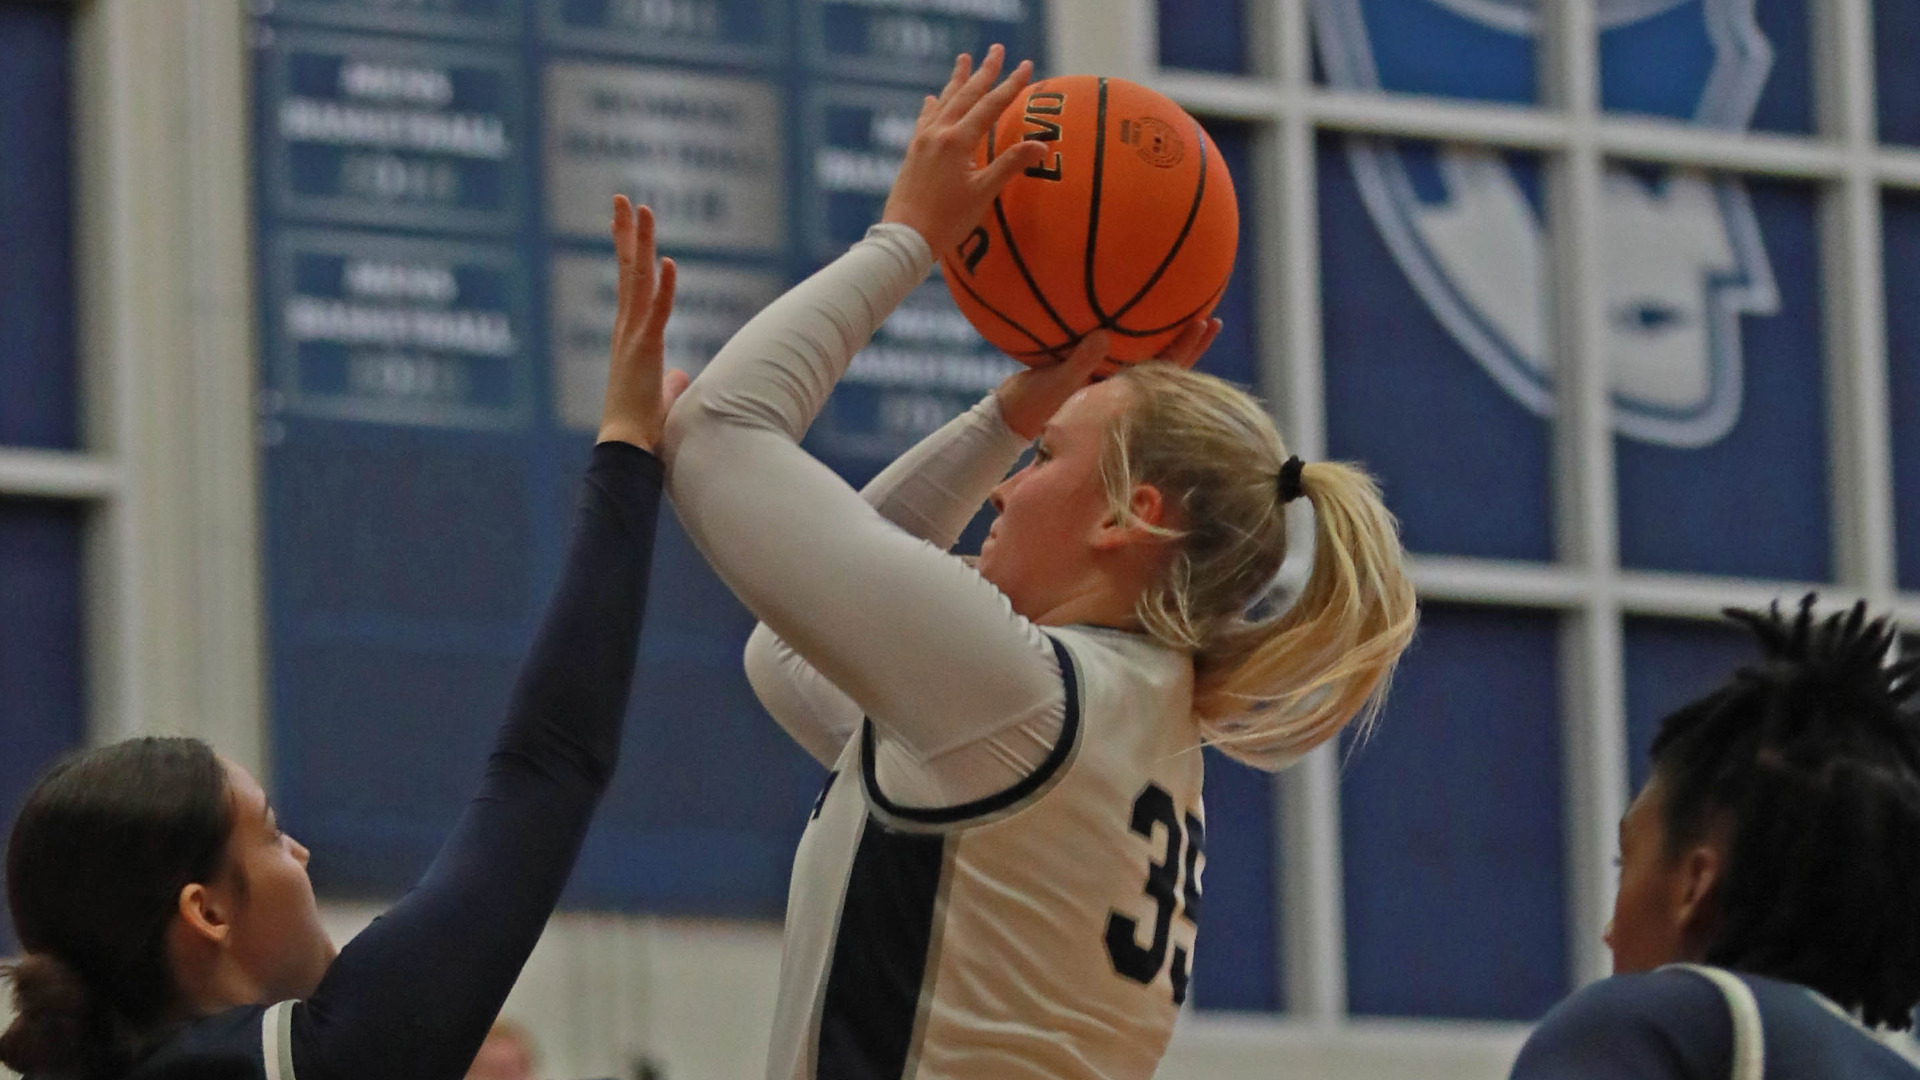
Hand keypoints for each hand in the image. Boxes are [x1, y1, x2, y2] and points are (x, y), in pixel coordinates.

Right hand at [598, 195, 689, 450]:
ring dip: (640, 243)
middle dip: (625, 232)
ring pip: (636, 280)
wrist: (627, 448)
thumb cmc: (642, 426)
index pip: (628, 283)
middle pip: (626, 270)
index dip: (627, 250)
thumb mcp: (659, 396)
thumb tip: (680, 379)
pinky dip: (663, 287)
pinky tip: (667, 261)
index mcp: (629, 335)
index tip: (626, 223)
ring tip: (641, 210)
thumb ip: (668, 382)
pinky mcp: (645, 350)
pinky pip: (656, 312)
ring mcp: (633, 337)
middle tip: (623, 198)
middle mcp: (626, 329)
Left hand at [880, 45, 1047, 256]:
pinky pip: (925, 119)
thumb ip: (1010, 165)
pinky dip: (932, 106)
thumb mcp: (983, 194)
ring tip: (965, 59)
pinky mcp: (913, 153)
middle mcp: (939, 134)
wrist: (905, 237)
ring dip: (956, 80)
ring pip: (944, 102)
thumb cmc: (947, 221)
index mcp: (958, 141)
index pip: (990, 106)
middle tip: (997, 49)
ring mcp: (922, 141)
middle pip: (966, 95)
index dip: (1011, 85)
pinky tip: (932, 98)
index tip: (1027, 66)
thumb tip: (1042, 145)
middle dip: (984, 71)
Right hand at [990, 317, 1220, 439]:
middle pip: (1167, 365)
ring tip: (1192, 316)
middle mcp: (1124, 388)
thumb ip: (1080, 362)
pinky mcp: (1096, 376)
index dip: (1187, 346)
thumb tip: (1104, 335)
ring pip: (1149, 360)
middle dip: (1191, 343)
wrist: (1010, 415)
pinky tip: (1140, 319)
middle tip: (1213, 320)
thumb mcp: (1056, 383)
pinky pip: (1125, 354)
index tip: (1206, 323)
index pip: (1164, 368)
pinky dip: (1138, 337)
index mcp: (1122, 392)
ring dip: (1171, 340)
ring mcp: (1111, 382)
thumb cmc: (1032, 403)